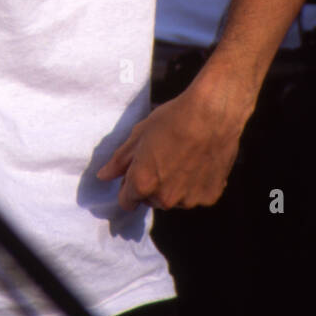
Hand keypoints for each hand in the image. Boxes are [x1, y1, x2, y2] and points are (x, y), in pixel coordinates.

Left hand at [96, 81, 248, 211]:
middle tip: (162, 158)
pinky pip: (195, 196)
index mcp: (142, 183)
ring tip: (183, 158)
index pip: (126, 201)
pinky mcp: (209, 197)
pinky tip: (199, 162)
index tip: (136, 172)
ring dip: (174, 187)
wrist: (212, 114)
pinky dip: (195, 185)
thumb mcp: (139, 134)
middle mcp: (164, 198)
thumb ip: (119, 160)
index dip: (128, 186)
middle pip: (150, 200)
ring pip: (174, 199)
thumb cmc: (172, 119)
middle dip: (152, 185)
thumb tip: (103, 176)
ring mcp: (188, 200)